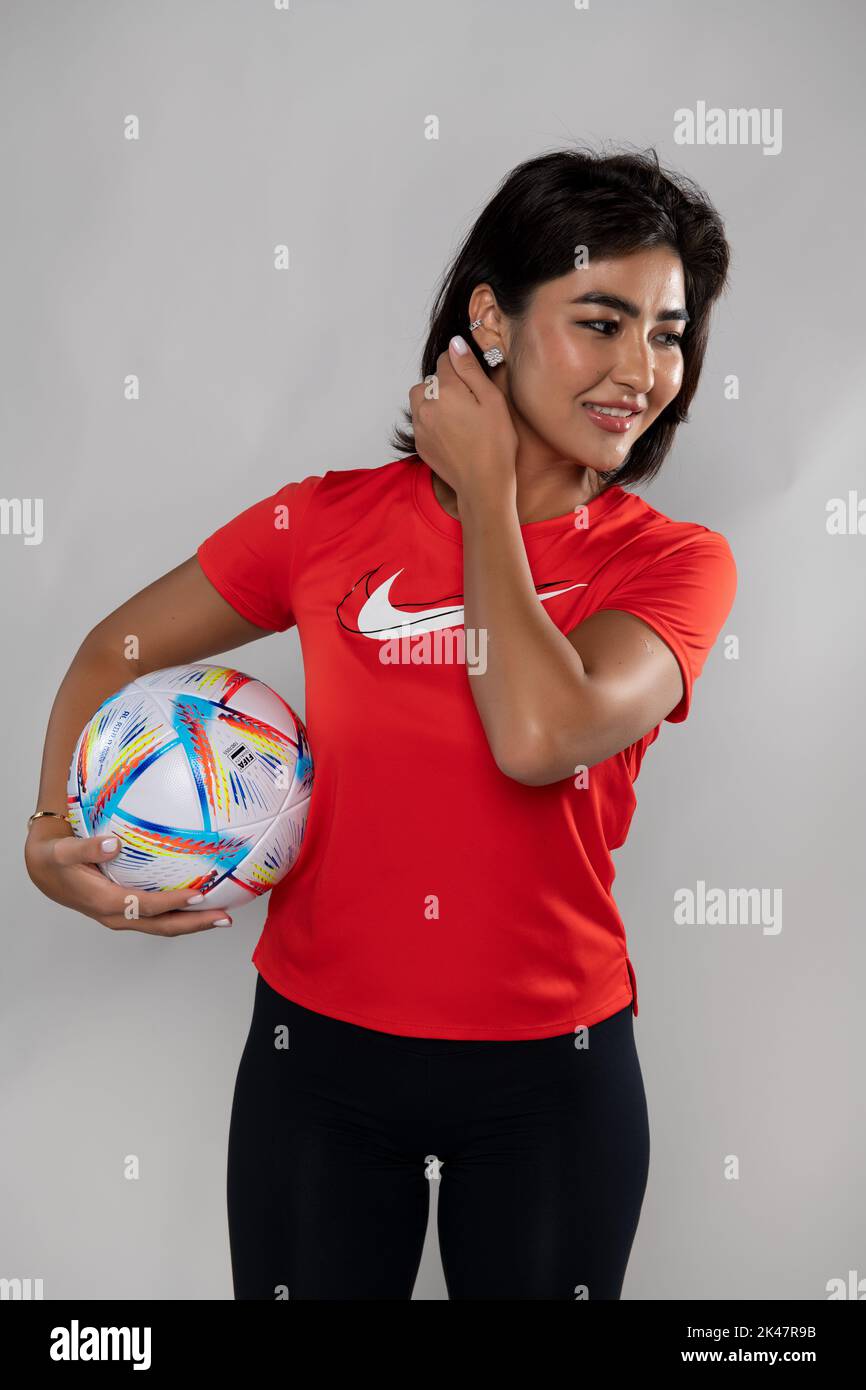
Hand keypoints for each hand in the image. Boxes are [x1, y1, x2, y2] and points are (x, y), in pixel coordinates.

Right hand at [24, 820, 233, 934]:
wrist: (44, 871)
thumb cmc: (55, 859)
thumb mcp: (64, 850)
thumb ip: (87, 848)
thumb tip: (114, 843)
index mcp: (105, 901)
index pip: (147, 906)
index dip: (174, 902)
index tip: (199, 895)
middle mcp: (117, 915)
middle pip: (163, 925)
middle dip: (195, 924)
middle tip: (225, 917)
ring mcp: (124, 916)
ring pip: (163, 925)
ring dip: (193, 923)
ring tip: (222, 916)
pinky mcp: (127, 911)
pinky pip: (158, 917)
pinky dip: (181, 914)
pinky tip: (200, 904)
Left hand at [408, 338, 517, 508]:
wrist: (483, 485)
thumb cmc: (495, 444)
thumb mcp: (492, 400)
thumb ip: (470, 369)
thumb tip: (455, 344)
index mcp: (446, 390)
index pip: (445, 360)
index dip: (461, 365)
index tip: (473, 381)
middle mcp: (426, 405)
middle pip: (430, 380)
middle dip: (446, 384)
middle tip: (469, 402)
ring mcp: (420, 426)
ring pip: (421, 399)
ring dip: (435, 400)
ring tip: (458, 416)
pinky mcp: (420, 443)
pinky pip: (421, 420)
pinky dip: (433, 420)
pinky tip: (453, 432)